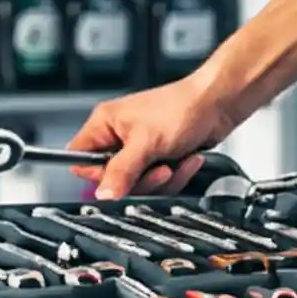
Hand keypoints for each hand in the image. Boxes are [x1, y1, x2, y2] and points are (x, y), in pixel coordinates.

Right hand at [66, 75, 240, 199]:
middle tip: (157, 169)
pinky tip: (186, 160)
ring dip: (162, 178)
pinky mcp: (159, 157)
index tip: (119, 178)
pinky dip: (176, 174)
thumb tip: (102, 193)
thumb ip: (121, 171)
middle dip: (141, 179)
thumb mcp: (145, 143)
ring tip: (174, 162)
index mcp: (104, 124)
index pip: (80, 158)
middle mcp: (118, 136)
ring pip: (138, 182)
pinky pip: (159, 180)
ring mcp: (139, 148)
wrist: (217, 104)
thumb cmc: (181, 108)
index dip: (96, 174)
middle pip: (113, 177)